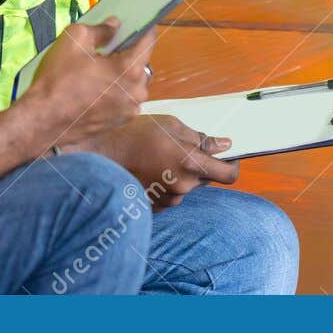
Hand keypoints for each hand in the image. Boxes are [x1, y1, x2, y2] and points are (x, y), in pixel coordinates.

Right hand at [20, 20, 152, 147]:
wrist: (42, 121)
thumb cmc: (59, 78)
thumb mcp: (75, 40)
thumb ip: (100, 29)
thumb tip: (115, 25)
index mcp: (131, 70)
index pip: (148, 41)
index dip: (140, 28)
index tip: (131, 24)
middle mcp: (138, 92)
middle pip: (141, 63)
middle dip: (127, 54)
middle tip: (105, 50)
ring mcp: (130, 110)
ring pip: (133, 83)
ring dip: (121, 75)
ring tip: (97, 72)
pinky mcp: (119, 123)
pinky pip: (124, 99)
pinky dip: (115, 92)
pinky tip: (94, 90)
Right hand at [91, 114, 237, 210]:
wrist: (100, 156)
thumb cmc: (134, 135)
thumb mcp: (170, 125)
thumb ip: (199, 137)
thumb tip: (221, 144)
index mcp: (189, 163)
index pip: (228, 174)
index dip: (232, 165)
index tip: (229, 157)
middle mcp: (182, 186)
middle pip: (206, 178)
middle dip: (200, 164)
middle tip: (180, 148)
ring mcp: (168, 199)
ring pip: (187, 186)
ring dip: (181, 174)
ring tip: (159, 158)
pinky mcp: (156, 207)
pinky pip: (171, 195)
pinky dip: (167, 183)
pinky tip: (151, 170)